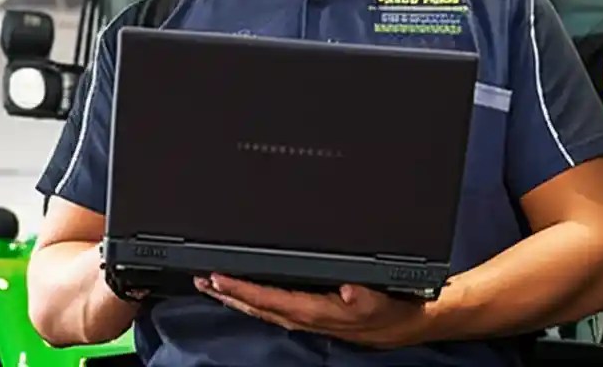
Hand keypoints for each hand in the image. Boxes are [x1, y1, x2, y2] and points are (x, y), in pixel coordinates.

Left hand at [194, 274, 433, 348]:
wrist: (402, 324)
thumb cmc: (389, 309)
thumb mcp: (381, 299)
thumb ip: (363, 295)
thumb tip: (349, 289)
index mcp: (315, 311)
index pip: (269, 299)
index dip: (241, 289)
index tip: (218, 278)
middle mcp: (303, 317)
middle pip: (256, 306)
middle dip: (227, 294)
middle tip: (199, 279)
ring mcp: (303, 318)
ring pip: (260, 308)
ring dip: (234, 298)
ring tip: (210, 285)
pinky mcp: (306, 315)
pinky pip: (270, 308)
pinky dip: (251, 300)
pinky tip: (240, 293)